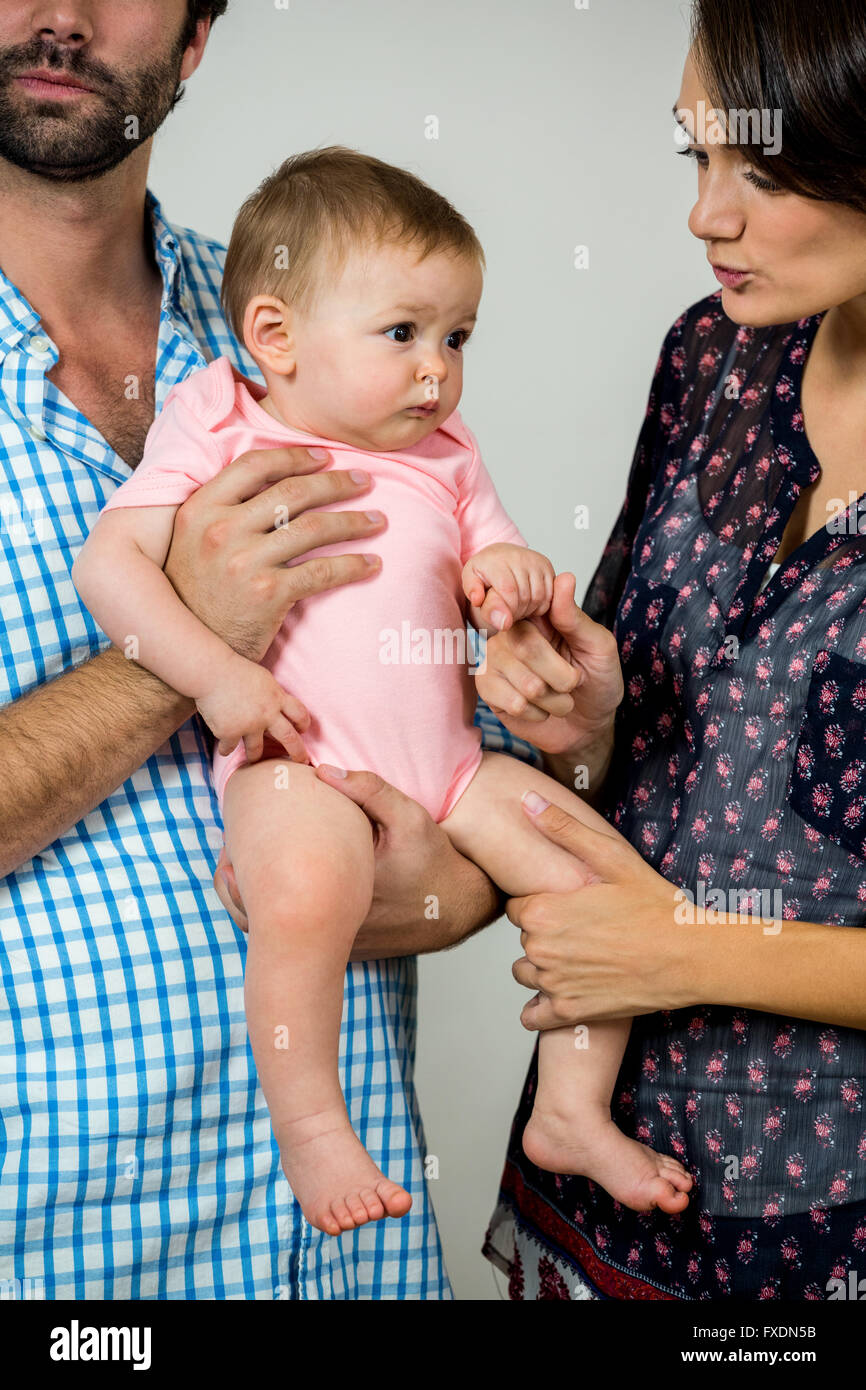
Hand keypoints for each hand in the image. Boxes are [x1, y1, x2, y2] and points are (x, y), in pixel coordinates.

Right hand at [164, 446, 385, 663]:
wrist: (190, 649)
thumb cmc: (197, 592)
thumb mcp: (192, 541)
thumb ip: (223, 509)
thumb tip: (277, 480)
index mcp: (200, 509)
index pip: (254, 466)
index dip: (294, 457)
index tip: (325, 457)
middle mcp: (220, 530)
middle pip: (292, 493)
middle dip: (336, 483)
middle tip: (365, 481)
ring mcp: (244, 562)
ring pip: (313, 528)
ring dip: (354, 522)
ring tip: (378, 520)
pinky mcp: (267, 594)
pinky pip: (322, 572)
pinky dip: (353, 565)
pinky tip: (372, 564)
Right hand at [196, 654, 310, 763]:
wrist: (210, 672)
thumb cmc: (234, 670)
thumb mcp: (262, 678)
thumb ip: (272, 694)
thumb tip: (279, 706)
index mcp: (276, 697)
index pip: (300, 713)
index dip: (303, 723)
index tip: (302, 730)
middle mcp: (267, 714)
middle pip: (289, 738)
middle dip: (298, 752)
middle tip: (300, 760)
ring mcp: (249, 726)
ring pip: (256, 750)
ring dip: (255, 756)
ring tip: (253, 759)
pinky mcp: (229, 733)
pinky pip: (229, 748)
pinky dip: (226, 748)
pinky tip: (224, 749)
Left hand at [212, 765, 501, 955]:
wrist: (456, 908)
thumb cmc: (431, 860)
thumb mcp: (409, 818)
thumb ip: (370, 791)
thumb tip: (323, 770)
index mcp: (344, 894)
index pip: (276, 891)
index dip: (243, 873)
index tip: (230, 848)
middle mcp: (338, 929)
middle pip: (268, 920)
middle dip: (241, 892)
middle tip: (226, 861)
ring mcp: (340, 947)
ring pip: (281, 938)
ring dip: (259, 909)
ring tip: (240, 876)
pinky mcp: (346, 954)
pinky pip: (302, 945)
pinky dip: (285, 922)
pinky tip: (276, 894)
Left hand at [462, 543, 554, 631]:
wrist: (500, 557)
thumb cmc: (485, 572)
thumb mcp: (471, 581)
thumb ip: (473, 593)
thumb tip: (478, 600)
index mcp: (496, 559)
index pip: (508, 591)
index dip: (506, 610)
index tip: (500, 616)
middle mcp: (518, 556)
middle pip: (524, 597)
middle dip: (515, 612)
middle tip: (506, 612)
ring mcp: (535, 560)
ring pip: (538, 598)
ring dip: (528, 610)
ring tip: (515, 608)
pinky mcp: (547, 566)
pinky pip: (548, 596)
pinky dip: (539, 606)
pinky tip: (527, 603)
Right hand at [476, 571, 623, 755]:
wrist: (588, 726)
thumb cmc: (596, 681)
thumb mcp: (598, 647)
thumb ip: (575, 617)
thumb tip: (564, 578)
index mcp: (537, 615)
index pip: (520, 603)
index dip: (531, 618)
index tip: (549, 637)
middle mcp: (511, 633)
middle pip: (525, 646)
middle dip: (562, 676)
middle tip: (574, 683)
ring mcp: (496, 660)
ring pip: (525, 682)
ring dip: (555, 700)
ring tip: (560, 699)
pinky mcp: (488, 689)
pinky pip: (513, 702)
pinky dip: (538, 713)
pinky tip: (541, 710)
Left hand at [508, 795, 696, 1027]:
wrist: (690, 956)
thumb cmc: (655, 905)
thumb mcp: (611, 858)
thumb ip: (563, 829)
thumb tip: (526, 801)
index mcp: (542, 911)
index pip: (516, 907)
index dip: (542, 904)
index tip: (568, 906)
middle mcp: (540, 949)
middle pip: (524, 939)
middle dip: (546, 934)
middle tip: (583, 930)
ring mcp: (553, 984)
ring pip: (526, 973)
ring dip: (543, 968)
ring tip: (579, 959)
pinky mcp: (569, 1012)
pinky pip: (532, 1016)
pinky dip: (540, 1009)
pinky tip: (563, 994)